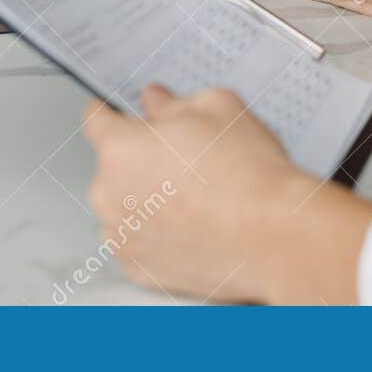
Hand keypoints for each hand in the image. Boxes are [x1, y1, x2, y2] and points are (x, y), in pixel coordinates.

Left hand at [80, 85, 371, 303]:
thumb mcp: (217, 107)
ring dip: (146, 198)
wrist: (275, 236)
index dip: (111, 111)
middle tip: (184, 159)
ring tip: (195, 197)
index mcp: (120, 148)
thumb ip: (174, 101)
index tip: (117, 113)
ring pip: (124, 206)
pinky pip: (139, 242)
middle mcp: (108, 195)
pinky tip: (194, 225)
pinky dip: (158, 234)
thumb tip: (158, 102)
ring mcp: (122, 237)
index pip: (95, 119)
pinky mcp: (140, 270)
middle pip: (113, 165)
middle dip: (140, 157)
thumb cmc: (249, 174)